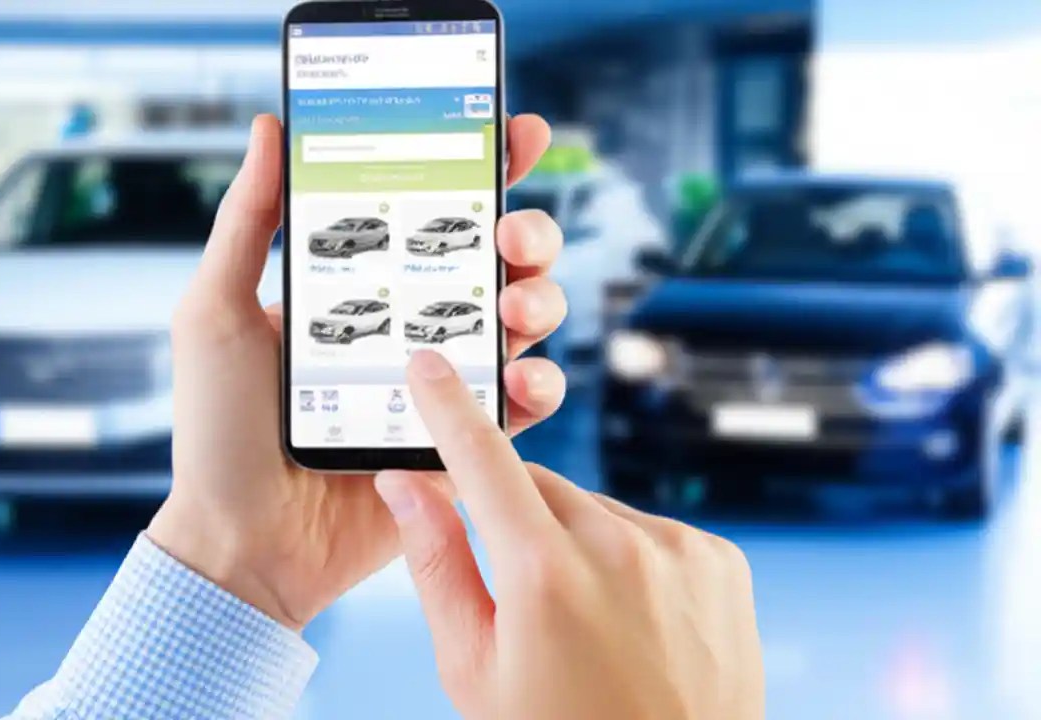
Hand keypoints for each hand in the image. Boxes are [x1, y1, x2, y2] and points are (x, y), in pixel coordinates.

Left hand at [147, 114, 567, 629]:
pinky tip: (522, 381)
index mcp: (361, 285)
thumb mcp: (216, 312)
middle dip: (526, 234)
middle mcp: (410, 325)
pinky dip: (539, 385)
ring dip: (538, 301)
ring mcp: (442, 382)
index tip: (515, 136)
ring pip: (524, 322)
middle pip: (496, 259)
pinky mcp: (463, 442)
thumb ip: (246, 223)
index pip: (431, 210)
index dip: (482, 168)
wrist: (243, 540)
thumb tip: (269, 128)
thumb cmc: (218, 429)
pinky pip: (523, 405)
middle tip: (512, 236)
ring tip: (516, 310)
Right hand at [376, 350, 763, 719]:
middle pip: (536, 487)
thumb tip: (404, 486)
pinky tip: (631, 619)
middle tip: (518, 591)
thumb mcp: (473, 669)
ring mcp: (677, 548)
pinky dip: (627, 557)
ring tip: (585, 621)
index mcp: (543, 576)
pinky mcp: (718, 558)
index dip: (447, 406)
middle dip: (513, 518)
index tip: (428, 365)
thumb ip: (435, 565)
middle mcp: (617, 546)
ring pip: (593, 508)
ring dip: (573, 540)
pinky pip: (647, 529)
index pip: (480, 461)